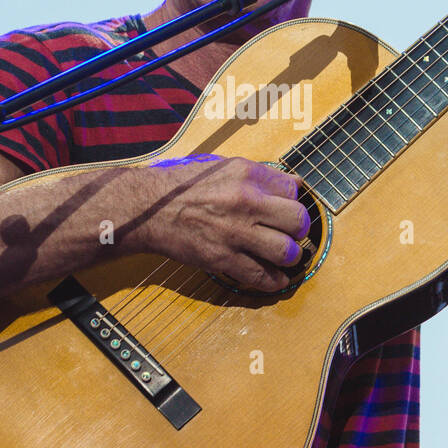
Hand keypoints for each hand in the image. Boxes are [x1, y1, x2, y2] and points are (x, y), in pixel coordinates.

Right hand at [142, 154, 310, 292]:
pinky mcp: (223, 259)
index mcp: (246, 175)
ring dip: (290, 257)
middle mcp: (245, 201)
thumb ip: (259, 175)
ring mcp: (235, 232)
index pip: (293, 189)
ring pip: (286, 251)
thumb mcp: (223, 167)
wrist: (148, 209)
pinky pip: (262, 276)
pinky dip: (274, 281)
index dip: (293, 201)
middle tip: (291, 234)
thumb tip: (294, 183)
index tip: (286, 210)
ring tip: (283, 256)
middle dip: (299, 230)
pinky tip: (275, 278)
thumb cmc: (184, 187)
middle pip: (298, 220)